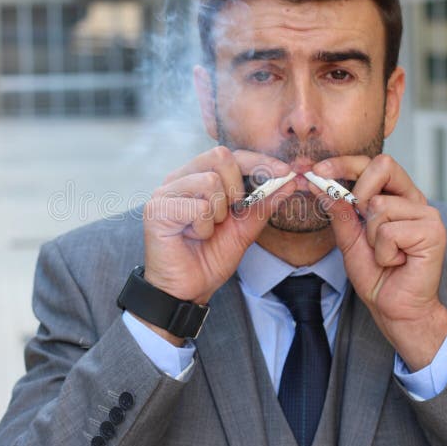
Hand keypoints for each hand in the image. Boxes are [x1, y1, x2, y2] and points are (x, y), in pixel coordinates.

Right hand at [141, 146, 294, 339]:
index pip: (231, 155)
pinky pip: (197, 206)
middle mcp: (179, 178)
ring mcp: (165, 192)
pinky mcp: (157, 209)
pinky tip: (193, 237)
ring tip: (206, 230)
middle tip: (228, 215)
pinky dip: (204, 227)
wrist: (188, 290)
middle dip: (235, 188)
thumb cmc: (209, 258)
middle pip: (220, 156)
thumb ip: (264, 203)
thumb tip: (289, 181)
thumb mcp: (245, 228)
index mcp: (197, 177)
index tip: (285, 172)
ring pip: (209, 181)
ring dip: (218, 213)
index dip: (259, 161)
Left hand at [310, 154, 446, 370]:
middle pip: (384, 165)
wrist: (395, 308)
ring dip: (371, 236)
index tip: (318, 169)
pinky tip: (397, 262)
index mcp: (396, 197)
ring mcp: (427, 214)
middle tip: (361, 218)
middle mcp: (414, 200)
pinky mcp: (433, 232)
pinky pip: (390, 231)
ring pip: (380, 206)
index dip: (344, 163)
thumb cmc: (377, 275)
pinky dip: (384, 252)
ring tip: (386, 254)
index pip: (373, 163)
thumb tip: (318, 184)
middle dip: (360, 191)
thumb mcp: (349, 239)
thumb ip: (338, 211)